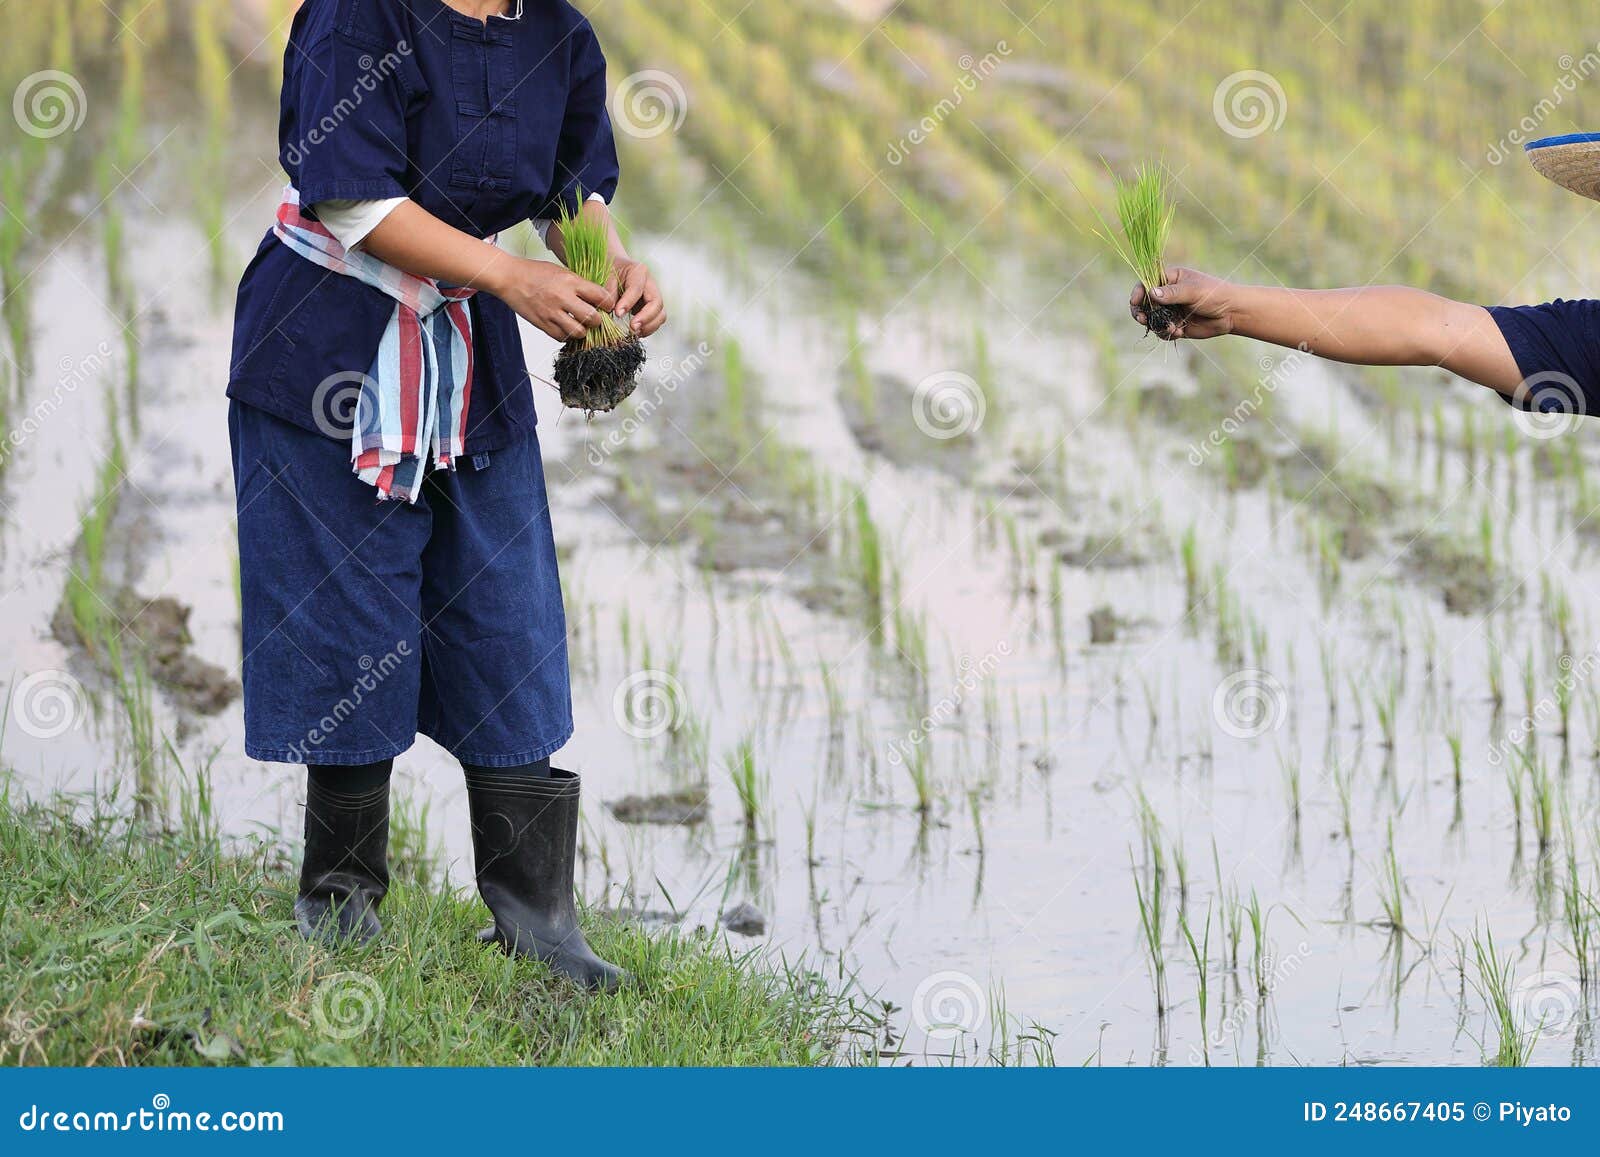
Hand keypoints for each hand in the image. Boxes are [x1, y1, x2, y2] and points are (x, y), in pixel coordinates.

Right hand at [494, 256, 617, 341]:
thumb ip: (579, 285)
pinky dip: (567, 335)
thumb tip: (597, 298)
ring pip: (579, 332)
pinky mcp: (542, 324)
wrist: (510, 278)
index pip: (601, 296)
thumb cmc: (536, 272)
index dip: (607, 304)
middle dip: (597, 321)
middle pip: (593, 318)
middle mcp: (563, 297)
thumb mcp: (562, 271)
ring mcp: (552, 312)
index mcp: (570, 281)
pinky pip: (562, 337)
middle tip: (594, 319)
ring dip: (583, 331)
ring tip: (579, 325)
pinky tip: (566, 328)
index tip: (606, 306)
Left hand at [606, 257, 665, 336]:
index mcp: (638, 271)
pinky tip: (636, 333)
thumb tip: (610, 308)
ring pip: (660, 315)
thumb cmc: (609, 271)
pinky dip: (647, 329)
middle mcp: (650, 284)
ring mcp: (653, 297)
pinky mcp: (651, 309)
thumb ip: (608, 290)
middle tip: (632, 328)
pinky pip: (656, 321)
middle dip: (645, 318)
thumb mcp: (605, 275)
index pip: (637, 288)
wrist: (614, 271)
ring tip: (634, 333)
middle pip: (657, 303)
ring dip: (649, 326)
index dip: (628, 302)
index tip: (618, 314)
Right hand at [1129, 267, 1235, 340]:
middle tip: (1142, 320)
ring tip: (1172, 328)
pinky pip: (1162, 330)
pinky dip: (1167, 333)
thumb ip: (1172, 293)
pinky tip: (1179, 332)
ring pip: (1152, 319)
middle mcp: (1167, 294)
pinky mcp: (1174, 324)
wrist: (1231, 313)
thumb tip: (1151, 293)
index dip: (1138, 293)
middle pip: (1144, 303)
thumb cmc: (1214, 294)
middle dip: (1141, 313)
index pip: (1146, 283)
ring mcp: (1170, 310)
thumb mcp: (1193, 291)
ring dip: (1158, 326)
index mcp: (1169, 278)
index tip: (1135, 302)